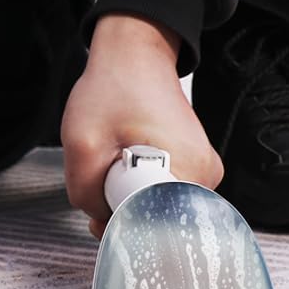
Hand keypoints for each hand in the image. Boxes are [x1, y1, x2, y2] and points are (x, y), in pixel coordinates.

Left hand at [61, 13, 223, 238]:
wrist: (133, 56)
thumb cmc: (114, 88)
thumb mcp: (82, 141)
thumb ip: (85, 194)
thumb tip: (101, 225)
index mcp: (191, 172)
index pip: (160, 232)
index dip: (124, 228)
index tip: (103, 214)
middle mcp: (205, 177)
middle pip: (155, 222)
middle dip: (120, 210)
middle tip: (101, 175)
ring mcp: (200, 172)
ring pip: (152, 208)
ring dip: (123, 195)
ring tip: (113, 158)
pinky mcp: (188, 167)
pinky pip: (155, 193)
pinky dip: (131, 185)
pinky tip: (121, 160)